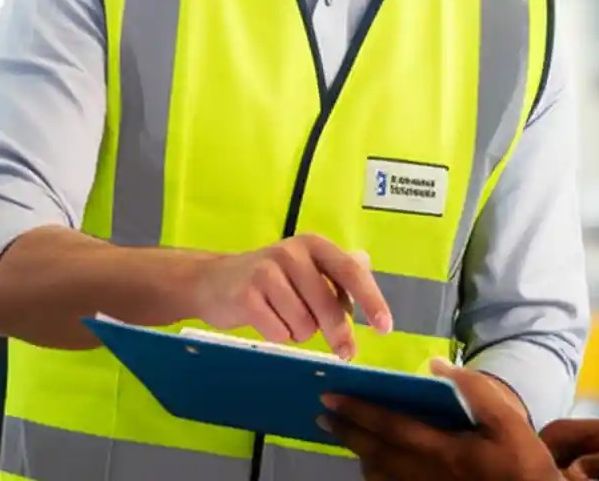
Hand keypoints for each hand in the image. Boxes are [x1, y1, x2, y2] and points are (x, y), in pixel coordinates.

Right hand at [191, 234, 391, 357]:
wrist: (212, 282)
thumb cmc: (269, 280)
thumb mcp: (305, 268)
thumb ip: (336, 270)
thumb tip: (366, 263)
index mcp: (314, 246)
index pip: (351, 272)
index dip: (371, 301)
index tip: (385, 328)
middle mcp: (292, 253)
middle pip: (328, 305)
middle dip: (339, 334)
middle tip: (346, 353)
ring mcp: (267, 272)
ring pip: (304, 324)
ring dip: (299, 332)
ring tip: (284, 318)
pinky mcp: (246, 295)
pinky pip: (279, 332)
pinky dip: (278, 335)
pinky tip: (266, 322)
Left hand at [321, 358, 563, 480]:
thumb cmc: (522, 462)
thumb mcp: (507, 420)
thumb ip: (474, 390)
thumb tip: (436, 364)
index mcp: (443, 451)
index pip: (389, 427)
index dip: (357, 412)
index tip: (331, 398)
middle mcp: (425, 475)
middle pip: (373, 452)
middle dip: (345, 432)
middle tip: (321, 416)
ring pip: (378, 475)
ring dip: (357, 453)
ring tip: (343, 435)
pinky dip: (375, 474)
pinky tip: (371, 463)